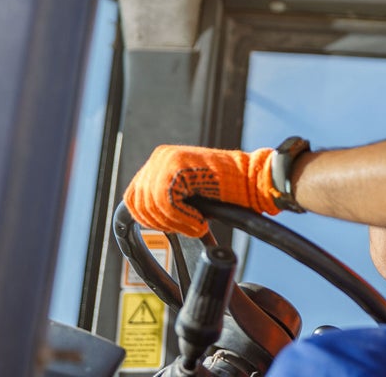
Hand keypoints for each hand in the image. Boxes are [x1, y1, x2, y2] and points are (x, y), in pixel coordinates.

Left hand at [123, 145, 280, 236]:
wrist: (252, 182)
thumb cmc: (225, 193)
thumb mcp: (187, 197)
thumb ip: (164, 201)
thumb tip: (145, 218)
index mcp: (159, 162)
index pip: (133, 197)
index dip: (148, 219)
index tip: (169, 228)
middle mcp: (160, 157)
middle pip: (139, 202)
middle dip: (162, 223)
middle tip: (187, 226)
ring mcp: (167, 160)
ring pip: (152, 205)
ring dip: (176, 222)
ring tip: (197, 224)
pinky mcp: (178, 168)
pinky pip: (167, 204)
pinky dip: (183, 219)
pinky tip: (200, 220)